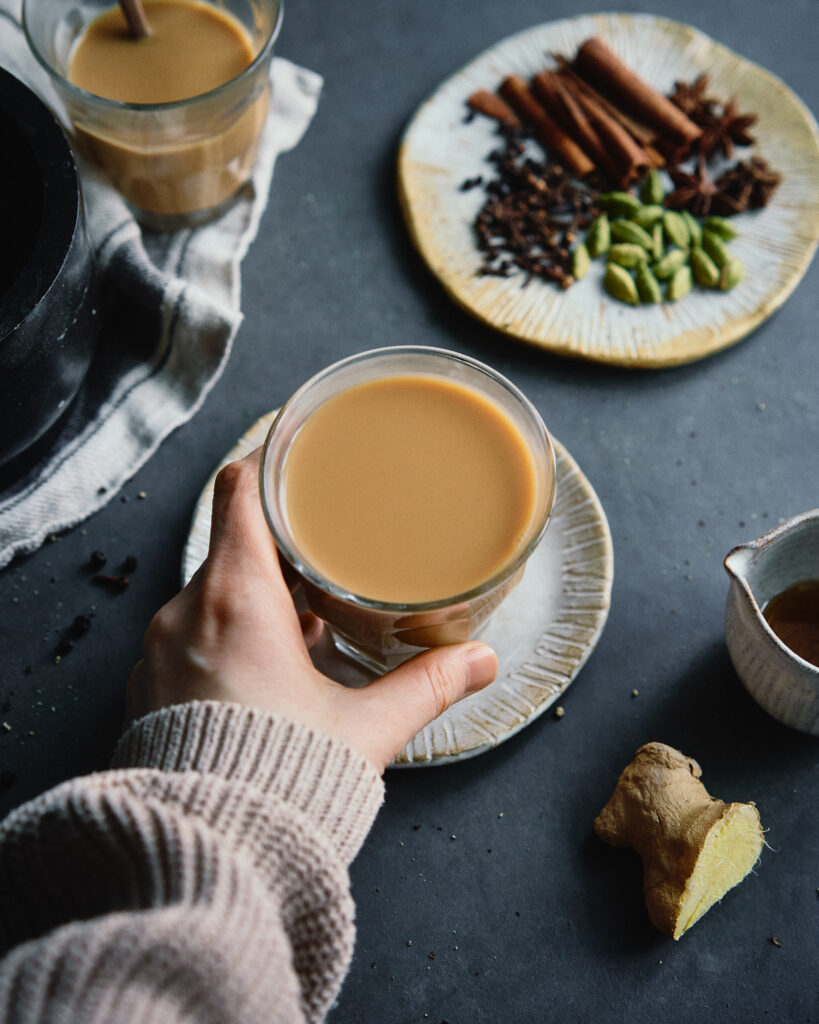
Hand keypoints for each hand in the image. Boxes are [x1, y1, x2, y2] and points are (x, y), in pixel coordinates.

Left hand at [126, 449, 497, 771]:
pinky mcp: (146, 694)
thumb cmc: (281, 781)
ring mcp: (155, 655)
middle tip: (326, 553)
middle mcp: (182, 615)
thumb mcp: (368, 727)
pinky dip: (224, 641)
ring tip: (304, 621)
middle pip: (229, 547)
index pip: (238, 492)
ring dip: (253, 602)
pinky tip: (265, 674)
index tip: (298, 462)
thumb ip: (429, 684)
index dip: (269, 467)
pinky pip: (186, 642)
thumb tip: (484, 660)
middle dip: (278, 550)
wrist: (206, 856)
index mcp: (235, 599)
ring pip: (208, 598)